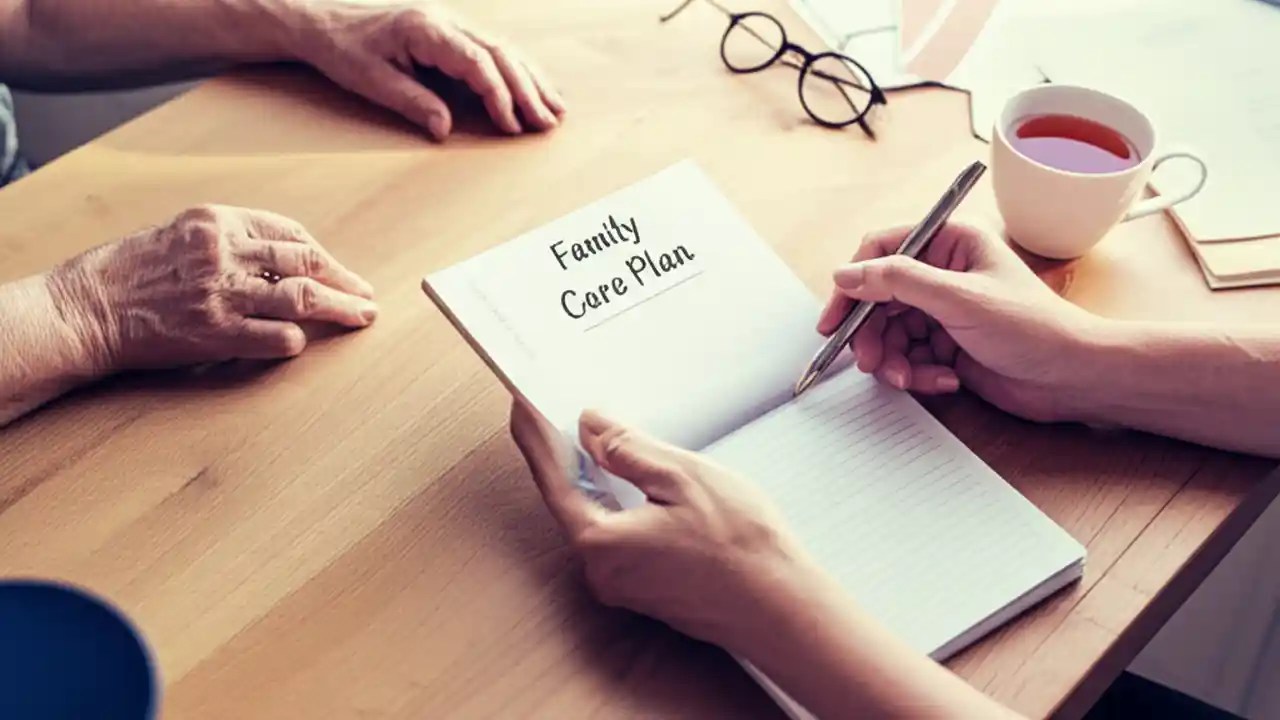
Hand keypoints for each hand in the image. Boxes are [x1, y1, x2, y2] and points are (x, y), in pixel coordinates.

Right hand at [47, 204, 376, 373]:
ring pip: (301, 297)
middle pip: (305, 262)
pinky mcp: (216, 333)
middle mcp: (224, 252)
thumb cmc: (130, 272)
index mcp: (216, 221)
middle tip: (366, 297)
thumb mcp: (180, 235)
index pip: (289, 232)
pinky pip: (277, 336)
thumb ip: (230, 242)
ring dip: (340, 309)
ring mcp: (222, 293)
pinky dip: (297, 339)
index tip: (339, 270)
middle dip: (343, 280)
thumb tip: (283, 259)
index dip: (322, 254)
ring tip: (361, 317)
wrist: (86, 308)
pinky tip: (304, 343)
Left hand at [286, 1, 564, 138]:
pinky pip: (494, 50)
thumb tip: (444, 130)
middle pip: (500, 53)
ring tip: (556, 109)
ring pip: (504, 49)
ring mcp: (452, 23)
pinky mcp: (453, 33)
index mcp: (426, 28)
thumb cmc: (345, 51)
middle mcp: (445, 20)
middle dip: (528, 90)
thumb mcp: (371, 81)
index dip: (498, 94)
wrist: (325, 22)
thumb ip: (412, 102)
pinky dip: (518, 71)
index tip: (512, 125)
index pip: (476, 61)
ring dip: (532, 80)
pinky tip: (536, 88)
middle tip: (548, 123)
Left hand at [509, 400, 812, 653]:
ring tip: (589, 435)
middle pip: (568, 498)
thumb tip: (590, 427)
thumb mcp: (681, 477)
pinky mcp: (647, 588)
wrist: (783, 609)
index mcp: (600, 541)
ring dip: (591, 476)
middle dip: (561, 453)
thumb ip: (627, 449)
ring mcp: (624, 584)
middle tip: (551, 409)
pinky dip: (614, 501)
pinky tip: (627, 478)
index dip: (535, 436)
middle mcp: (601, 570)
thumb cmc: (741, 548)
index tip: (522, 405)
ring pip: (595, 516)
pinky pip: (617, 534)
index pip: (551, 477)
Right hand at [817, 223, 1100, 421]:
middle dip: (873, 334)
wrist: (1073, 378)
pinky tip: (944, 381)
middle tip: (869, 361)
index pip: (882, 251)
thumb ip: (898, 281)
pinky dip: (918, 373)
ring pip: (891, 332)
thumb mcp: (959, 298)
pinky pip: (910, 356)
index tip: (835, 318)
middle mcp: (944, 271)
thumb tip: (846, 274)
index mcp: (950, 242)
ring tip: (911, 379)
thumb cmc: (1033, 328)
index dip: (853, 284)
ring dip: (895, 360)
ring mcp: (945, 309)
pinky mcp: (948, 344)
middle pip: (880, 298)